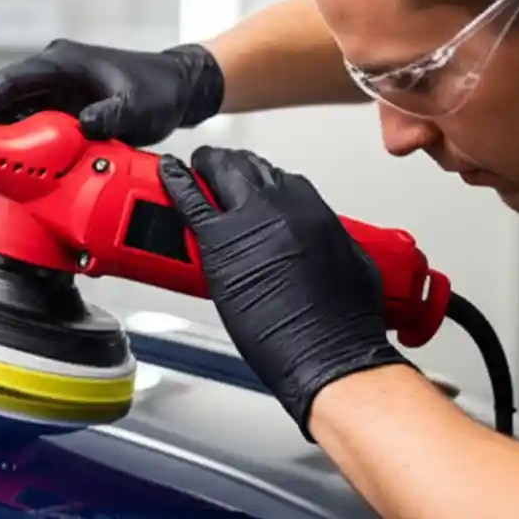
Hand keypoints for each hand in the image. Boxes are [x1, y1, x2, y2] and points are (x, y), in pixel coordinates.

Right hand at [0, 39, 224, 146]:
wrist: (178, 92)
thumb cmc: (157, 91)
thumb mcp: (136, 106)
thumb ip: (110, 115)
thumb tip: (83, 128)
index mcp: (62, 63)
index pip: (9, 81)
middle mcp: (53, 74)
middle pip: (4, 100)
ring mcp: (57, 92)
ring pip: (16, 115)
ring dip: (2, 139)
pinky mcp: (64, 110)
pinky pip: (33, 127)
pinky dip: (22, 146)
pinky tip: (15, 169)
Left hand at [158, 147, 414, 437]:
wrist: (327, 353)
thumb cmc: (343, 324)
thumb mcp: (352, 264)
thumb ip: (328, 241)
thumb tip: (318, 239)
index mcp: (314, 210)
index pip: (279, 178)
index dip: (261, 178)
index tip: (253, 181)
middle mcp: (281, 207)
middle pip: (246, 168)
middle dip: (230, 165)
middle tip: (217, 166)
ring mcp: (248, 223)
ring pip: (219, 174)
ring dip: (205, 167)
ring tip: (196, 165)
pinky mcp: (220, 245)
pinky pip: (190, 201)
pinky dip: (175, 182)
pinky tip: (166, 174)